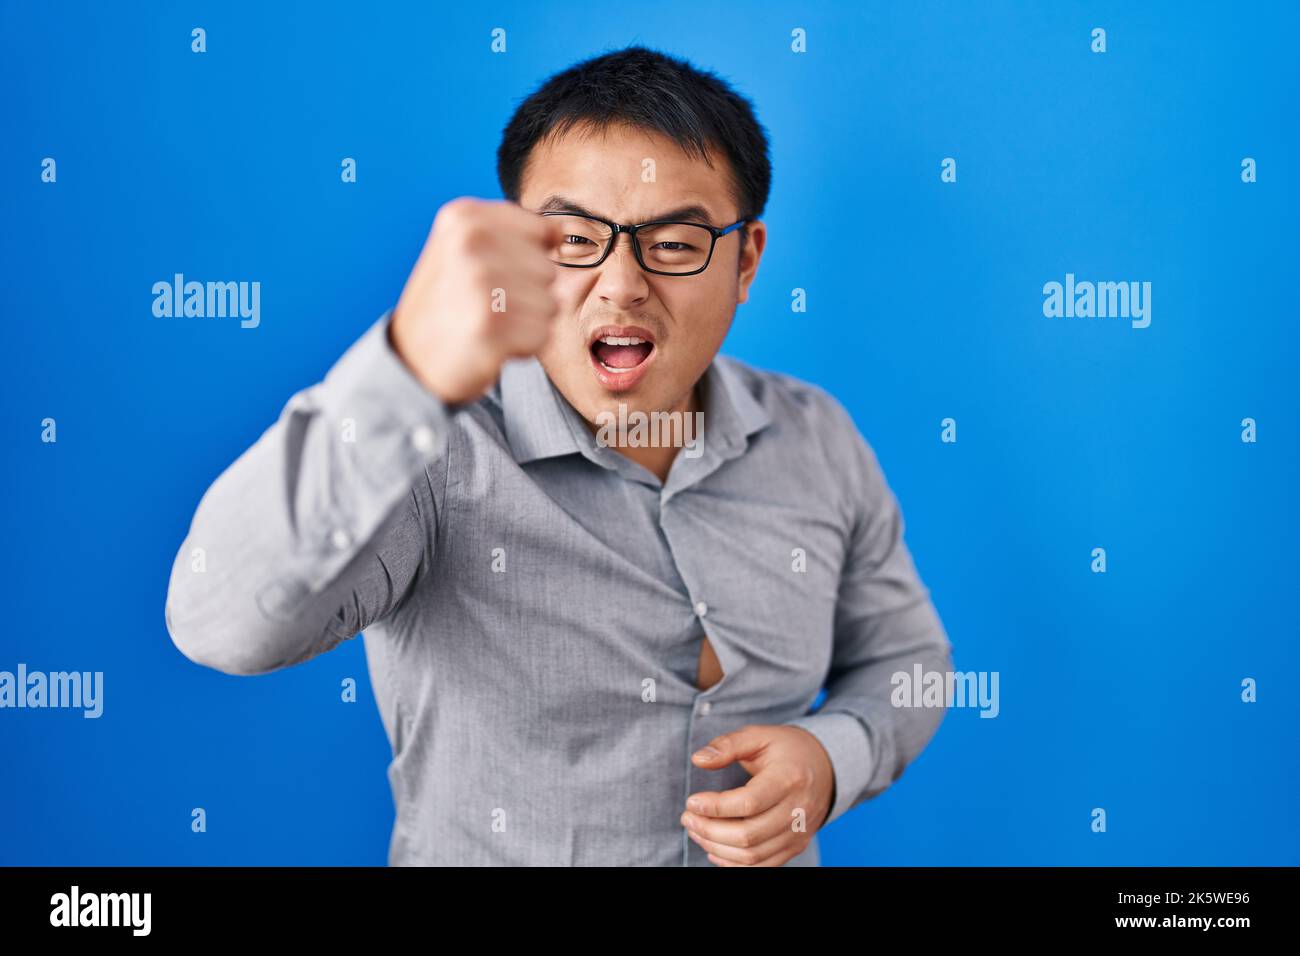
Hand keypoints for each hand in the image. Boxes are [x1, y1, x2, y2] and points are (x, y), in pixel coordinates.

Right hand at [388, 197, 565, 404]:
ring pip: (549, 305)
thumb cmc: (450, 303)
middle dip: (528, 295)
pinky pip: (541, 335)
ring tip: (487, 323)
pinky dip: (523, 347)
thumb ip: (512, 234)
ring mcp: (480, 283)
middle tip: (485, 305)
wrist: (412, 360)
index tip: (497, 274)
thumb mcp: (465, 250)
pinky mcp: (490, 325)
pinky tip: (491, 343)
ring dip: (526, 322)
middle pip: (549, 271)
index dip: (530, 261)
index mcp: (465, 216)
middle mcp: (471, 242)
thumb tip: (561, 235)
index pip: (545, 230)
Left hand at [681, 724, 834, 865]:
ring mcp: (799, 832)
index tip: (691, 801)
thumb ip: (728, 745)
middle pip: (749, 834)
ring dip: (717, 847)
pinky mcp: (796, 845)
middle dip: (710, 830)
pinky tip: (715, 849)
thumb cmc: (787, 749)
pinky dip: (734, 864)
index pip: (749, 803)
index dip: (716, 807)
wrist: (826, 767)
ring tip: (696, 830)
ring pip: (753, 855)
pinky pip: (763, 866)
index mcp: (789, 778)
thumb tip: (698, 759)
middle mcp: (798, 810)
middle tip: (688, 817)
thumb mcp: (759, 736)